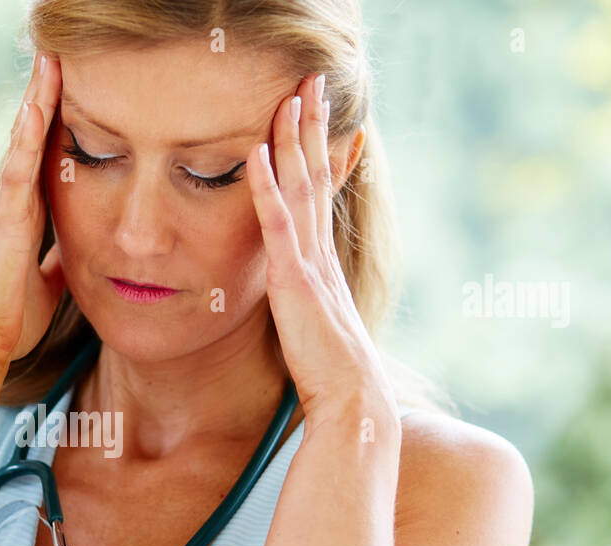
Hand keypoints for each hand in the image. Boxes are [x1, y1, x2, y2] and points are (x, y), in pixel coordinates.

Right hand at [0, 50, 65, 361]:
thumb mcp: (51, 282)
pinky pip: (17, 167)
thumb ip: (59, 259)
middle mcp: (13, 202)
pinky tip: (37, 105)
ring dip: (35, 99)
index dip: (55, 118)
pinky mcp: (4, 219)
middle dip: (43, 94)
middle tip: (55, 50)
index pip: (43, 154)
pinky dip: (27, 135)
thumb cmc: (13, 318)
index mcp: (26, 213)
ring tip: (49, 58)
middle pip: (30, 136)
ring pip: (22, 141)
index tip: (71, 82)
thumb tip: (80, 250)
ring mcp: (5, 207)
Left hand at [246, 73, 397, 422]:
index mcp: (322, 262)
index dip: (315, 150)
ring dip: (294, 139)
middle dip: (312, 126)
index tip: (313, 114)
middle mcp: (320, 253)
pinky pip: (278, 223)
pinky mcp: (295, 280)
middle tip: (310, 81)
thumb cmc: (332, 374)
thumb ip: (303, 304)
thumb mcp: (311, 327)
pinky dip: (267, 186)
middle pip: (316, 175)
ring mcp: (310, 263)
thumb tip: (295, 298)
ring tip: (290, 96)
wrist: (352, 399)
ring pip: (301, 187)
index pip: (318, 193)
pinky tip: (257, 153)